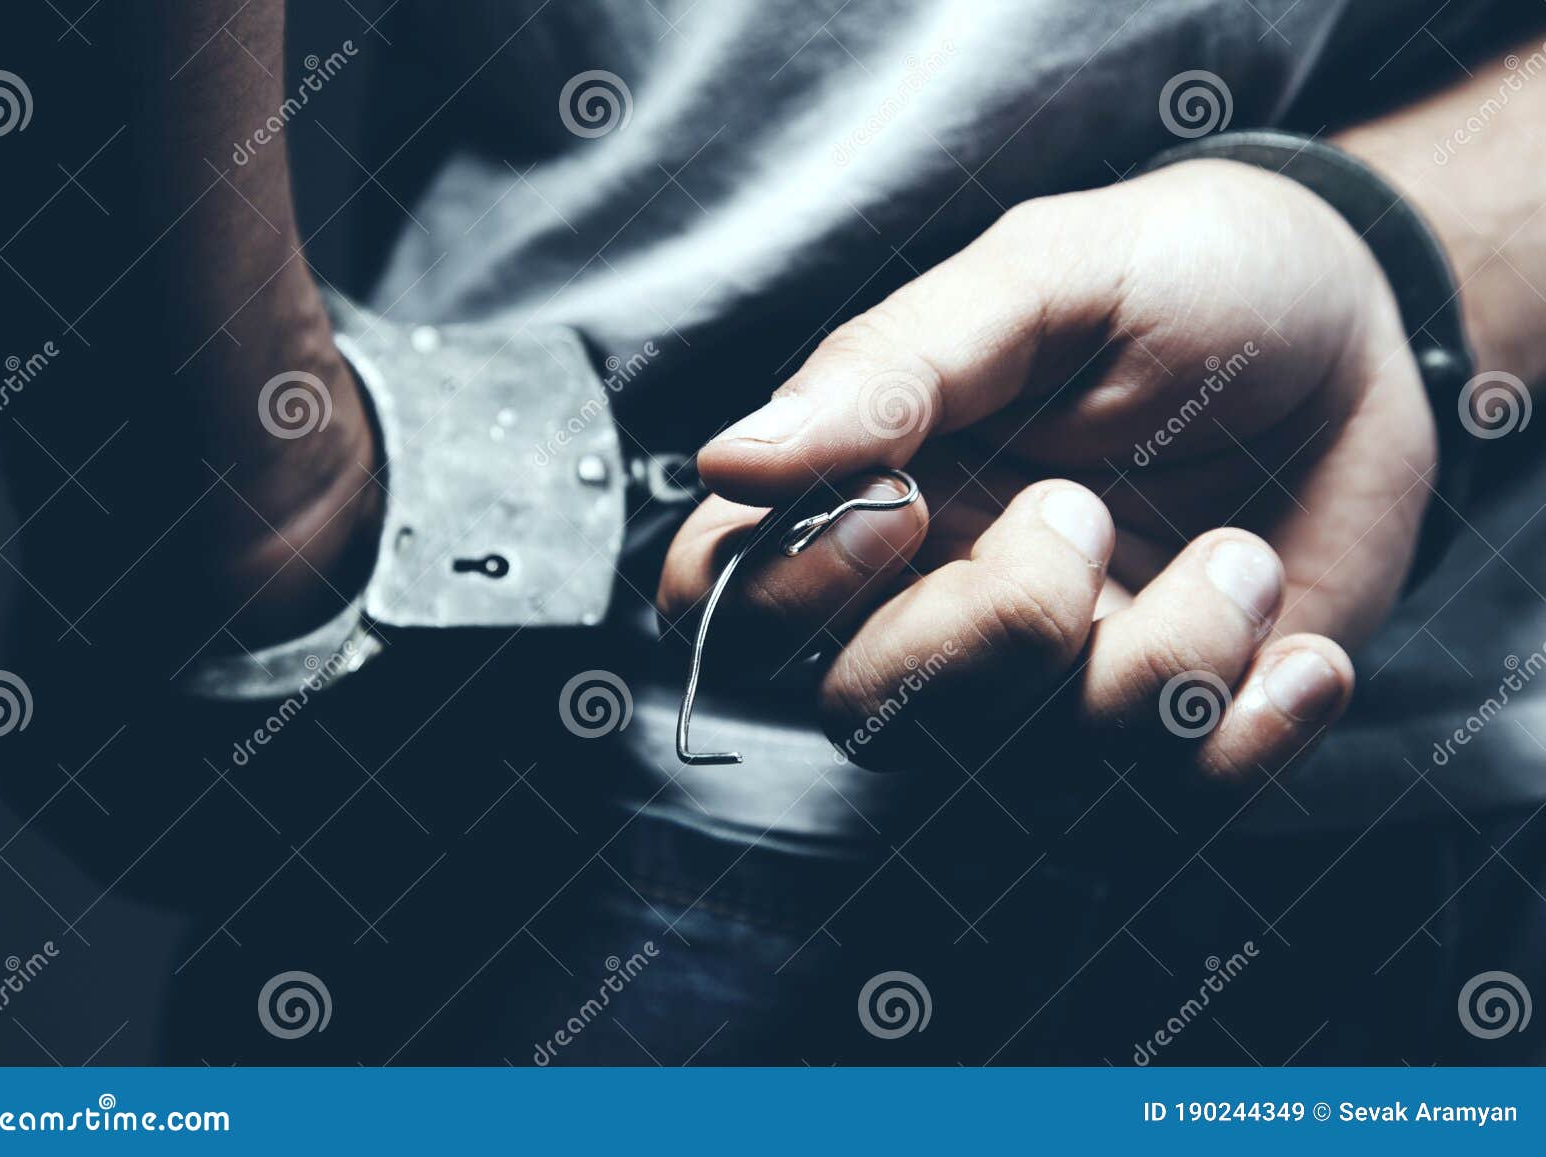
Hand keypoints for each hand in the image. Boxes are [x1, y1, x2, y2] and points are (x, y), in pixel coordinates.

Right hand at [659, 159, 1434, 781]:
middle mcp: (938, 604)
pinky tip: (1297, 653)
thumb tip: (732, 460)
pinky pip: (1171, 803)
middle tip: (1085, 513)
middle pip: (861, 712)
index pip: (731, 602)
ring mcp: (1053, 682)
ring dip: (1163, 659)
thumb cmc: (1183, 279)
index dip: (793, 586)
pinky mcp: (1169, 731)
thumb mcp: (1046, 277)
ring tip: (1240, 557)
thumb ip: (892, 366)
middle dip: (990, 629)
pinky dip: (1249, 734)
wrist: (1360, 333)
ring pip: (1030, 762)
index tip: (911, 500)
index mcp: (875, 493)